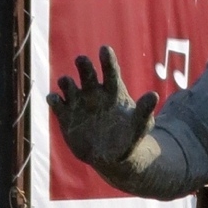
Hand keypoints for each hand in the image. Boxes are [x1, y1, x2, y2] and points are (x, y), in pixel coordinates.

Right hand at [46, 46, 157, 173]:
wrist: (112, 158)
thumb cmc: (128, 138)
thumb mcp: (139, 127)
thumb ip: (144, 112)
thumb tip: (154, 95)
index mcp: (112, 91)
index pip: (110, 71)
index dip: (107, 60)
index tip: (104, 49)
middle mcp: (93, 92)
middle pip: (86, 72)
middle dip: (84, 65)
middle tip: (81, 59)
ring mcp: (78, 102)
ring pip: (68, 85)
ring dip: (66, 82)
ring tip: (67, 83)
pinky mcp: (65, 115)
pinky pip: (56, 103)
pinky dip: (53, 99)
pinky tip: (54, 99)